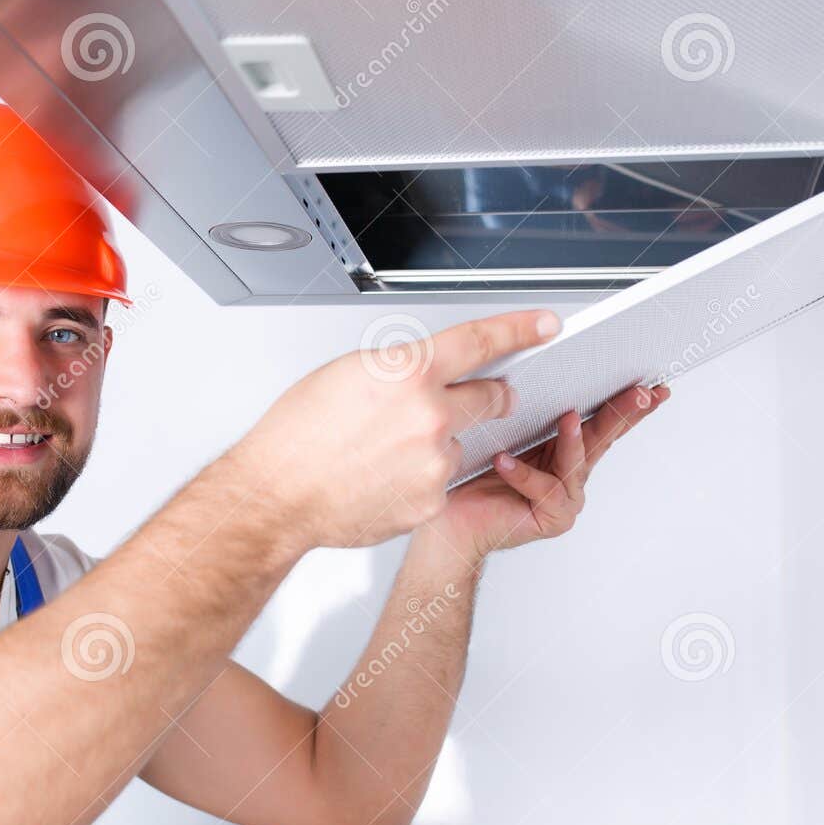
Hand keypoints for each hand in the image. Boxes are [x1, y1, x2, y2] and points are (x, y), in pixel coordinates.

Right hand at [226, 310, 561, 549]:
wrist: (278, 496)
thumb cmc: (298, 436)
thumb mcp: (347, 374)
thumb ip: (398, 370)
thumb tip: (424, 373)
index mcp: (408, 373)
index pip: (481, 341)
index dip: (520, 330)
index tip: (545, 324)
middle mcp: (430, 415)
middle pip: (490, 397)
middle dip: (493, 395)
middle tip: (484, 397)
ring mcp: (434, 461)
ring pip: (459, 444)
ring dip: (436, 445)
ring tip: (384, 453)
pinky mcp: (432, 499)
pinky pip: (441, 482)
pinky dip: (420, 479)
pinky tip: (383, 478)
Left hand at [429, 383, 669, 562]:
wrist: (453, 522)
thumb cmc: (472, 476)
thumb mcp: (501, 431)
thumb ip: (524, 408)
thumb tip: (530, 363)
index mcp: (562, 447)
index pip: (600, 419)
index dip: (628, 402)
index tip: (652, 384)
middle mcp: (569, 470)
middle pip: (601, 437)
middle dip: (623, 413)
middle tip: (639, 394)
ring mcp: (564, 496)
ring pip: (575, 463)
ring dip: (572, 440)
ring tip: (567, 418)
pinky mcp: (552, 517)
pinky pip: (542, 490)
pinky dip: (523, 474)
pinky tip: (505, 462)